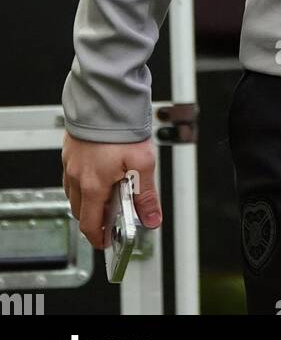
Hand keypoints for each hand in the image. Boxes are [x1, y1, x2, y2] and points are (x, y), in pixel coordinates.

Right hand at [62, 132, 162, 250]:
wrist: (106, 97)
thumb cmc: (121, 126)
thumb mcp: (143, 162)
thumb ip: (146, 195)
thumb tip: (151, 218)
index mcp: (94, 185)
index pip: (90, 224)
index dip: (98, 238)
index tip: (106, 241)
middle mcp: (77, 176)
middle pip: (80, 211)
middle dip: (93, 220)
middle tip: (110, 220)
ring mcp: (71, 162)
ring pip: (74, 193)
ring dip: (87, 201)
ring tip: (107, 195)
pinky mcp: (70, 149)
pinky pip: (71, 175)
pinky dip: (82, 182)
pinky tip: (97, 173)